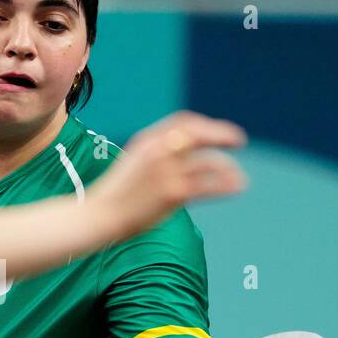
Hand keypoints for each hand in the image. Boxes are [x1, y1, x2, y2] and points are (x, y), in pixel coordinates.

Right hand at [90, 111, 247, 238]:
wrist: (98, 215)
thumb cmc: (115, 196)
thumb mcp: (133, 164)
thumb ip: (156, 156)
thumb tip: (180, 158)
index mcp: (147, 140)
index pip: (183, 121)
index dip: (206, 125)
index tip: (218, 132)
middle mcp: (159, 150)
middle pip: (200, 133)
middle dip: (222, 135)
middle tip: (239, 142)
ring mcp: (167, 170)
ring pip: (209, 161)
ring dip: (228, 168)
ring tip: (239, 178)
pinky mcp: (173, 192)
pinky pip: (209, 184)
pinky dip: (226, 184)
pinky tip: (236, 187)